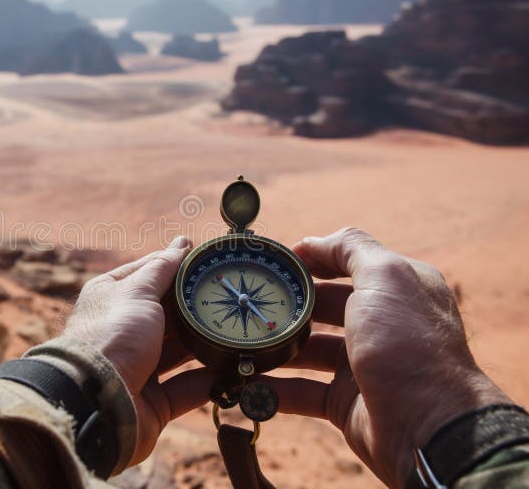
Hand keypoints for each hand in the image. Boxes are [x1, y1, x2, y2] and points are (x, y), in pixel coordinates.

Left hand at [62, 237, 215, 463]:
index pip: (149, 273)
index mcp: (112, 297)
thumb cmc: (112, 337)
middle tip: (235, 294)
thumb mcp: (137, 291)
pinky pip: (190, 388)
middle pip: (169, 313)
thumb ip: (163, 268)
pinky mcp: (155, 401)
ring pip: (182, 350)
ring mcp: (140, 367)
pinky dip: (213, 380)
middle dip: (198, 306)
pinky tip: (237, 369)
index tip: (211, 259)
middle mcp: (125, 330)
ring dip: (208, 342)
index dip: (177, 265)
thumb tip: (182, 244)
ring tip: (241, 329)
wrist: (95, 404)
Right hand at [264, 227, 510, 487]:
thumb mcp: (385, 278)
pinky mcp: (346, 402)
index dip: (313, 259)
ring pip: (308, 349)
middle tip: (252, 302)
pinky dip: (275, 388)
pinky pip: (302, 391)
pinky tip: (248, 382)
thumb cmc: (407, 345)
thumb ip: (351, 249)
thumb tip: (315, 241)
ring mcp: (362, 365)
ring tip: (242, 342)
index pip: (349, 263)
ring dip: (276, 346)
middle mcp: (382, 324)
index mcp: (397, 289)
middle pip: (324, 306)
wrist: (427, 427)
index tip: (275, 262)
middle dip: (288, 303)